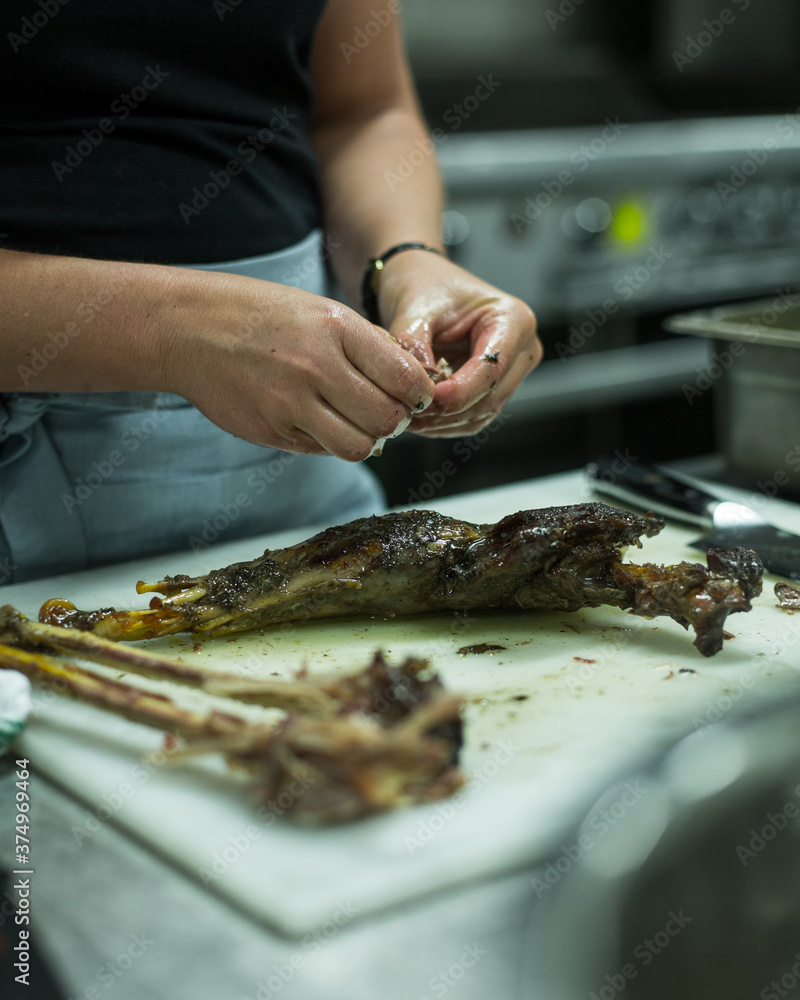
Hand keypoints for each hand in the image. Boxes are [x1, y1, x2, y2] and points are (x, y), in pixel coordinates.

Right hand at [160, 273, 434, 460]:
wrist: (188, 329)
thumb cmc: (260, 315)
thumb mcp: (320, 311)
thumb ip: (368, 344)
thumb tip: (413, 378)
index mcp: (336, 329)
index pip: (406, 378)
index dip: (420, 393)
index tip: (415, 395)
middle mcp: (316, 367)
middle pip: (386, 419)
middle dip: (396, 421)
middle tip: (387, 413)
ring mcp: (291, 404)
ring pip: (358, 446)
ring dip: (366, 440)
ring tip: (358, 424)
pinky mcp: (272, 431)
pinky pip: (321, 451)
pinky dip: (330, 443)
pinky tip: (320, 421)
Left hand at [375, 251, 541, 436]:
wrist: (423, 285)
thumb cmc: (426, 285)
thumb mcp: (415, 308)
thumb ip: (413, 345)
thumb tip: (417, 385)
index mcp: (513, 320)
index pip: (491, 368)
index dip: (458, 391)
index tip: (423, 399)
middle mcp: (521, 349)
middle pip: (490, 397)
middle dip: (447, 411)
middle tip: (407, 411)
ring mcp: (511, 373)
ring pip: (481, 413)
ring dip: (443, 422)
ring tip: (407, 416)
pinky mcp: (493, 389)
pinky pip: (472, 417)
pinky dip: (444, 423)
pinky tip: (418, 417)